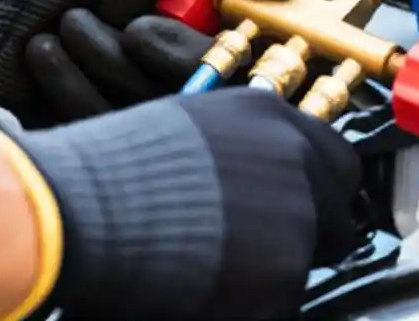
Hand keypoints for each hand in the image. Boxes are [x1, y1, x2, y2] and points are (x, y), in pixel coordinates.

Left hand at [0, 0, 302, 124]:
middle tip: (132, 22)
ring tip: (71, 20)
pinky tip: (44, 46)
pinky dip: (65, 82)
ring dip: (102, 60)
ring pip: (145, 113)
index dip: (234, 59)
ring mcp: (131, 99)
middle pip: (201, 98)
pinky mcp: (89, 128)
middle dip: (161, 55)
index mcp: (206, 22)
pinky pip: (97, 129)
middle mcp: (175, 64)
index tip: (215, 39)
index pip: (252, 66)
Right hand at [0, 88, 361, 319]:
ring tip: (217, 277)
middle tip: (272, 257)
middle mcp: (295, 158)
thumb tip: (248, 183)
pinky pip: (285, 300)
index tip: (309, 209)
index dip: (318, 192)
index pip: (333, 157)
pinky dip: (254, 305)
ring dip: (273, 275)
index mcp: (268, 116)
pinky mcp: (285, 272)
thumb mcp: (183, 131)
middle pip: (340, 210)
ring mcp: (296, 216)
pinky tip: (209, 297)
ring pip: (308, 261)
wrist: (78, 211)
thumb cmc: (106, 174)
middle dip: (314, 236)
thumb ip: (234, 151)